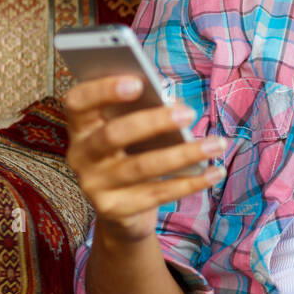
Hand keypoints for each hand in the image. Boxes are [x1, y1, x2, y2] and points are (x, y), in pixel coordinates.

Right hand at [64, 74, 226, 242]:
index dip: (103, 90)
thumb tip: (174, 103)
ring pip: (141, 167)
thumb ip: (145, 111)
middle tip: (189, 113)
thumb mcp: (133, 131)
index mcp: (81, 127)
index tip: (138, 82)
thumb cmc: (132, 154)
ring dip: (183, 154)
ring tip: (216, 144)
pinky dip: (191, 182)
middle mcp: (80, 156)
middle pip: (113, 135)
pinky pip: (158, 194)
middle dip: (153, 122)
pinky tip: (215, 172)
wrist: (121, 211)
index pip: (77, 102)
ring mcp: (94, 186)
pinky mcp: (114, 210)